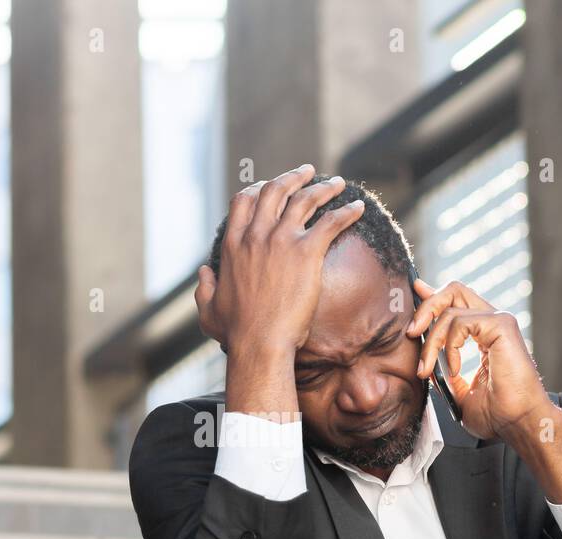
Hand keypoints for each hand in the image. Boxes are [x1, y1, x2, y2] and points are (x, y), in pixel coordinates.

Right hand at [194, 165, 364, 355]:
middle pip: (275, 190)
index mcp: (233, 245)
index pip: (244, 201)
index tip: (269, 184)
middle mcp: (255, 236)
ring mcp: (281, 241)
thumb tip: (204, 271)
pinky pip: (331, 222)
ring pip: (304, 199)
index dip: (258, 188)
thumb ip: (204, 287)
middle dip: (292, 176)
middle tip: (306, 172)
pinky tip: (358, 207)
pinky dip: (346, 211)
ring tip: (336, 183)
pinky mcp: (306, 253)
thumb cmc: (236, 333)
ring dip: (322, 187)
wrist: (259, 343)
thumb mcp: (209, 309)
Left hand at [404, 278, 555, 441]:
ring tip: (427, 370)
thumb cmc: (496, 414)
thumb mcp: (458, 392)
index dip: (433, 295)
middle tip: (411, 333)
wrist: (518, 424)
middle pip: (454, 291)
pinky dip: (449, 346)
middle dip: (426, 306)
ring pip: (450, 310)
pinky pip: (460, 323)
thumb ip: (444, 371)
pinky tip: (454, 369)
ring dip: (431, 342)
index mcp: (484, 334)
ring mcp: (498, 322)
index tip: (416, 290)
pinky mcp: (502, 325)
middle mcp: (492, 323)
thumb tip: (426, 360)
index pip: (456, 302)